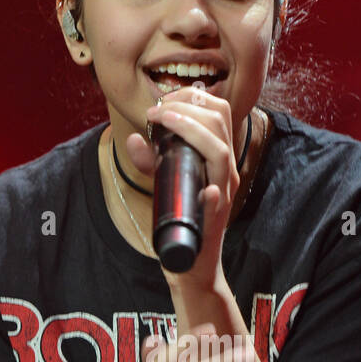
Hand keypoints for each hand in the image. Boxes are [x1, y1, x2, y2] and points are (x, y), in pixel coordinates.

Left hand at [125, 84, 241, 294]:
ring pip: (220, 151)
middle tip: (159, 109)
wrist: (191, 263)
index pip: (218, 112)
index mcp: (219, 157)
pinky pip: (218, 199)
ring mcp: (223, 193)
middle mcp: (226, 171)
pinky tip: (203, 183)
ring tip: (164, 120)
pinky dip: (211, 189)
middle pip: (221, 121)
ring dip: (191, 129)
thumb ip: (151, 161)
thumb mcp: (165, 182)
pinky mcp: (215, 218)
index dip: (193, 97)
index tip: (163, 101)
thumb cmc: (180, 219)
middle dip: (188, 105)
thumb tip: (134, 139)